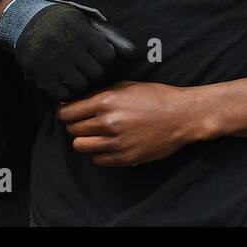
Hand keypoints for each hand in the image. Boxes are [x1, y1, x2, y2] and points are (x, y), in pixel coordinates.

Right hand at [12, 1, 134, 101]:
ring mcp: (54, 61)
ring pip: (81, 85)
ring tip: (75, 75)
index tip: (99, 57)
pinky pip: (62, 93)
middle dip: (95, 73)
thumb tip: (132, 53)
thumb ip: (105, 36)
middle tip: (88, 69)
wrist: (24, 20)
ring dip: (81, 83)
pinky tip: (64, 82)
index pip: (108, 55)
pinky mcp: (40, 74)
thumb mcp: (82, 20)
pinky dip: (65, 91)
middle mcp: (69, 46)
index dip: (106, 59)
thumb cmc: (60, 20)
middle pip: (96, 73)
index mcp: (82, 31)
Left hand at [58, 81, 200, 166]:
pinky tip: (109, 144)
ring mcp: (116, 142)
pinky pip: (97, 159)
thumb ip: (97, 94)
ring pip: (80, 147)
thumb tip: (72, 102)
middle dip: (75, 126)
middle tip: (85, 123)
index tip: (67, 113)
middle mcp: (108, 122)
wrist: (181, 116)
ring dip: (85, 141)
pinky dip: (99, 153)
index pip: (68, 113)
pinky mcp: (125, 158)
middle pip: (73, 130)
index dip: (65, 113)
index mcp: (106, 101)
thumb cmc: (155, 97)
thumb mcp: (125, 87)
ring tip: (96, 135)